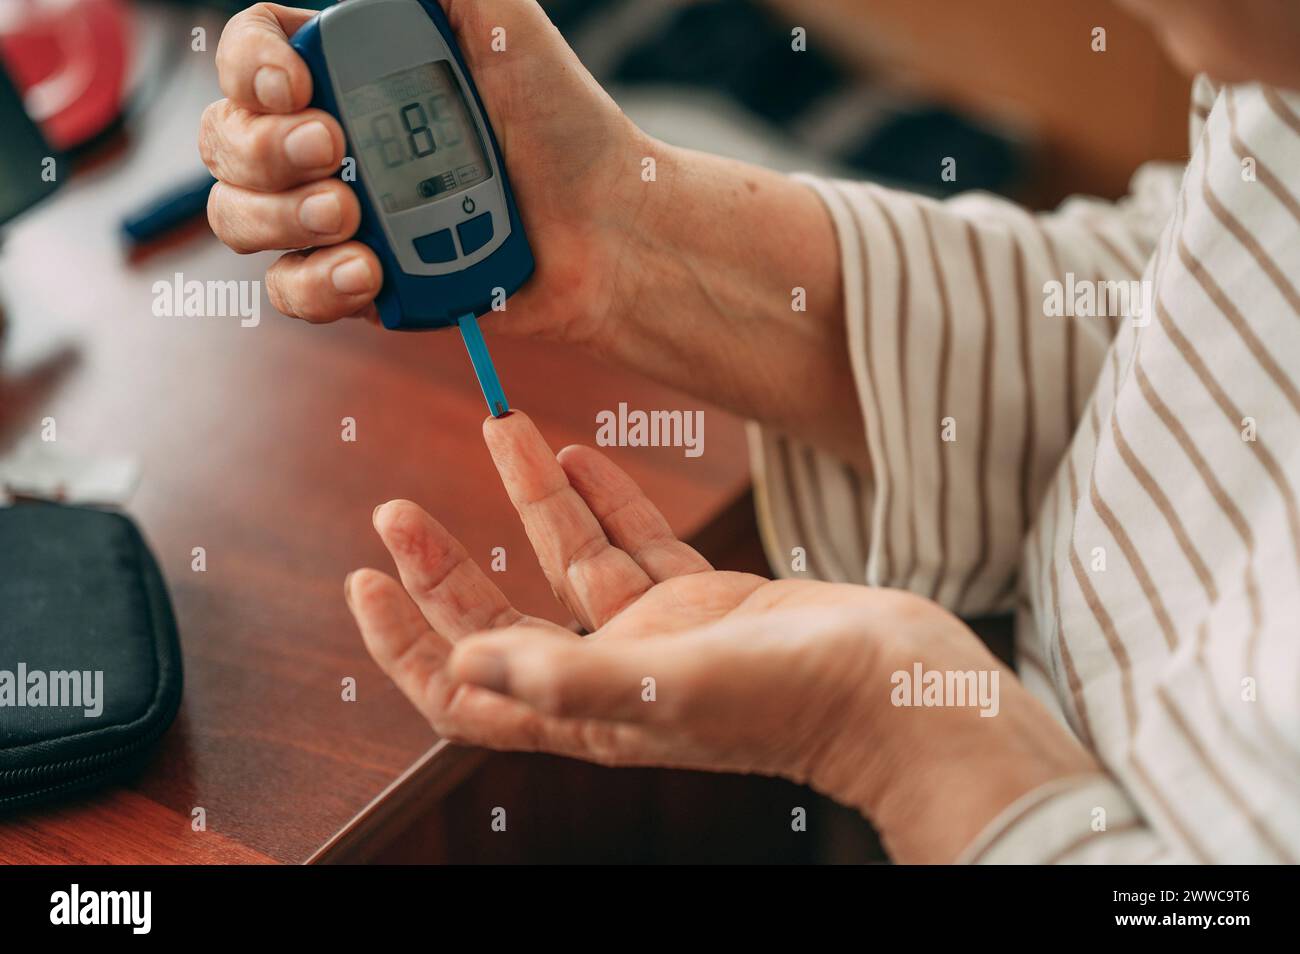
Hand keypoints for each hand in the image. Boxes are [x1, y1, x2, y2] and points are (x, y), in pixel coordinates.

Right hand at [200, 2, 646, 339]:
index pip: (249, 55)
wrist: (605, 228)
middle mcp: (329, 141)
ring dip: (280, 216)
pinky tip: (369, 271)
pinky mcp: (360, 286)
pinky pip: (292, 291)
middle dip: (260, 149)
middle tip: (331, 151)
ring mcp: (337, 217)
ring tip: (351, 217)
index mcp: (348, 71)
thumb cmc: (562, 121)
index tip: (294, 86)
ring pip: (240, 219)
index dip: (248, 66)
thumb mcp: (501, 18)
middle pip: (226, 141)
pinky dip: (317, 284)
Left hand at [344, 410, 900, 793]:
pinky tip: (577, 452)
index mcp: (587, 713)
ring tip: (497, 428)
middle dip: (445, 566)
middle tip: (394, 509)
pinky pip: (637, 542)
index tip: (365, 585)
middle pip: (501, 620)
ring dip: (530, 502)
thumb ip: (571, 680)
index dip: (406, 646)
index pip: (466, 693)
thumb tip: (462, 666)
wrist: (903, 689)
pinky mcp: (705, 599)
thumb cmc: (798, 702)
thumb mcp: (676, 689)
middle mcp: (611, 676)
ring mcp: (659, 634)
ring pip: (572, 562)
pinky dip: (606, 499)